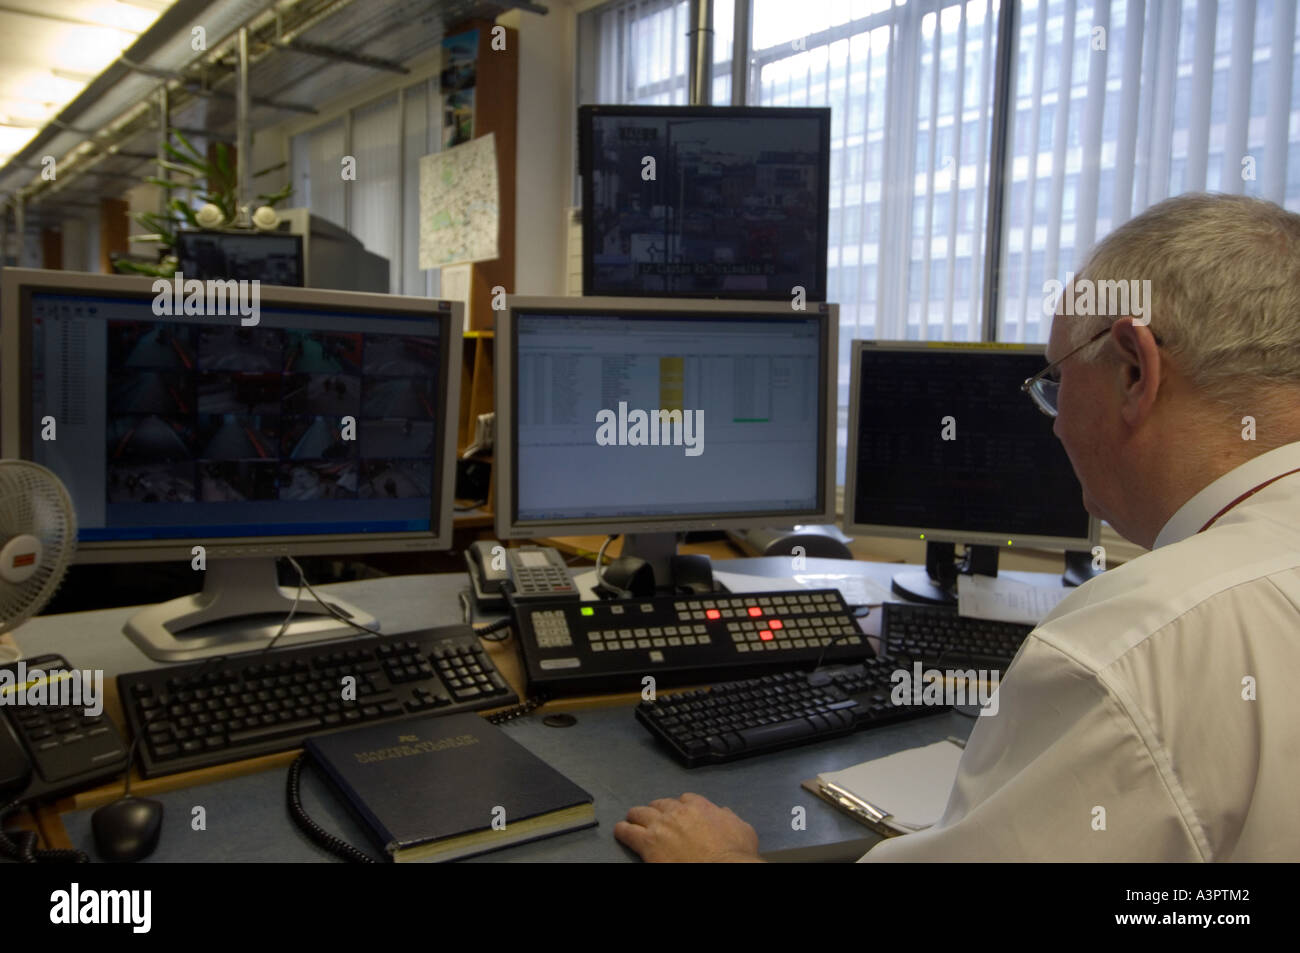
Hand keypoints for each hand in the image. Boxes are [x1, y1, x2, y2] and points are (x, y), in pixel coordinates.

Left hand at [614, 792, 762, 862]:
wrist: (722, 867)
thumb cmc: (734, 854)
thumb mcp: (743, 829)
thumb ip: (730, 818)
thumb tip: (725, 812)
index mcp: (700, 807)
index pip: (685, 799)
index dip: (680, 806)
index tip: (679, 812)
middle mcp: (678, 812)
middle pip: (660, 804)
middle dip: (657, 810)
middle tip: (654, 817)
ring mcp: (661, 826)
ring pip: (641, 813)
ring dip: (637, 816)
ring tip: (632, 820)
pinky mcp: (648, 843)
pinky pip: (628, 832)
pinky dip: (623, 830)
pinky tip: (621, 831)